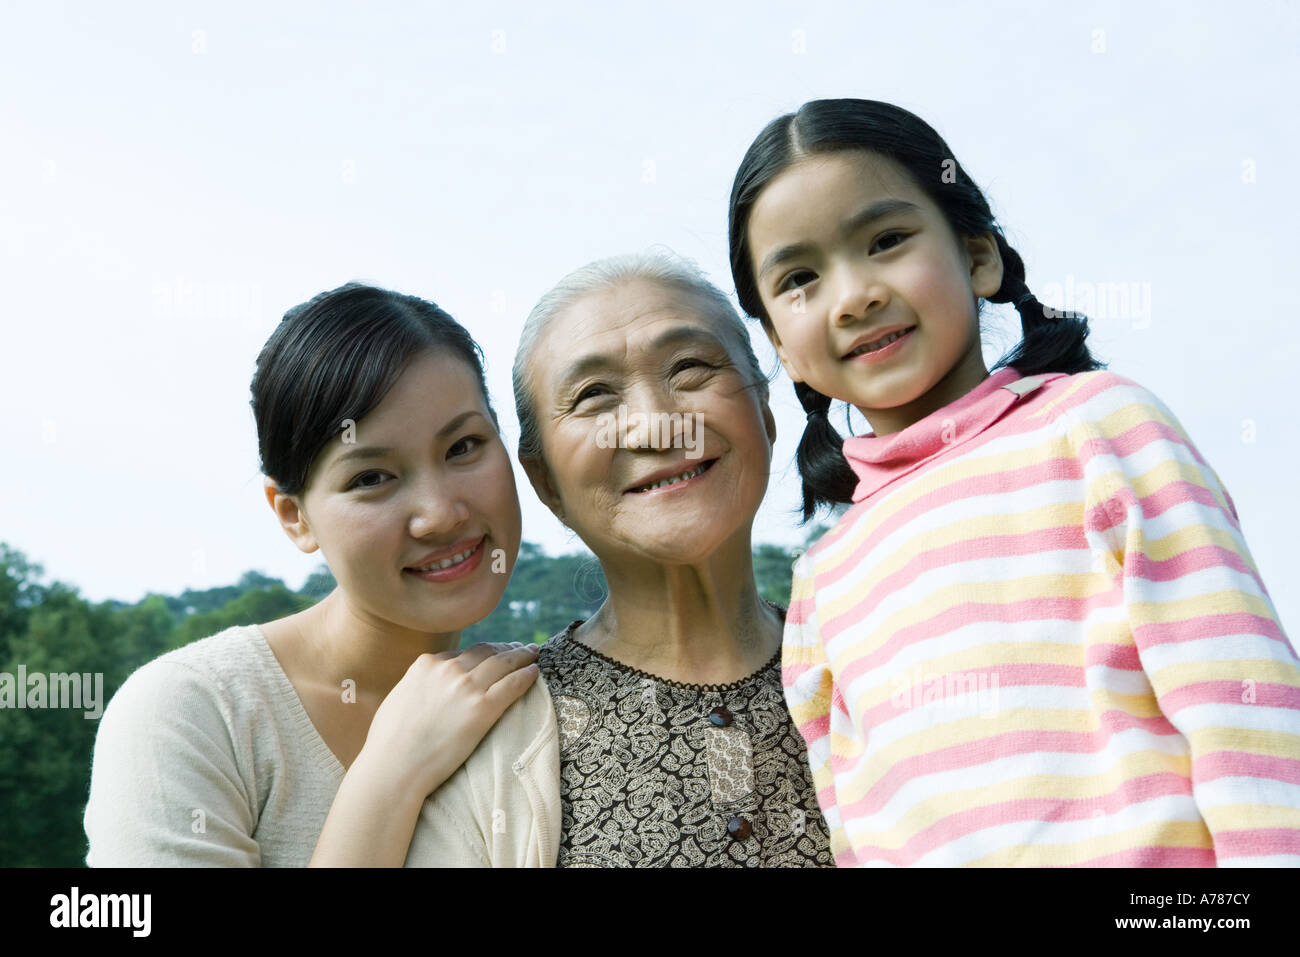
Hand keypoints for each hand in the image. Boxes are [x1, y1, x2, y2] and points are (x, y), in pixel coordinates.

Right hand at [354, 642, 540, 800]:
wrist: (395, 766)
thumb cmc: (389, 743)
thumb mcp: (398, 700)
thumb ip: (417, 687)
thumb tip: (423, 689)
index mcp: (426, 665)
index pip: (462, 653)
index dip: (481, 653)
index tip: (492, 655)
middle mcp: (448, 670)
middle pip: (485, 652)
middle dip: (504, 649)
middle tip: (519, 648)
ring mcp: (466, 687)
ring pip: (503, 663)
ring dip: (521, 655)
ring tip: (533, 653)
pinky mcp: (483, 708)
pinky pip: (512, 684)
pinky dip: (526, 675)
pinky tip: (535, 672)